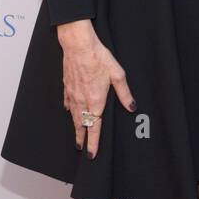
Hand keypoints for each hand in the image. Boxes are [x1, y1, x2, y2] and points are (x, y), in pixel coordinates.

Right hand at [57, 21, 135, 158]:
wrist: (78, 45)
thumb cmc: (98, 57)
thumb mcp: (117, 75)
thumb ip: (125, 93)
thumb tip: (131, 107)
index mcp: (95, 101)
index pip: (94, 128)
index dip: (93, 143)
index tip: (91, 154)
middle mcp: (82, 101)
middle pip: (81, 125)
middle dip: (81, 138)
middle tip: (81, 148)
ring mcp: (72, 94)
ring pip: (73, 115)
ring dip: (75, 126)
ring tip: (76, 135)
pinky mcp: (67, 85)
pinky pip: (67, 102)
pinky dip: (68, 109)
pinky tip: (68, 110)